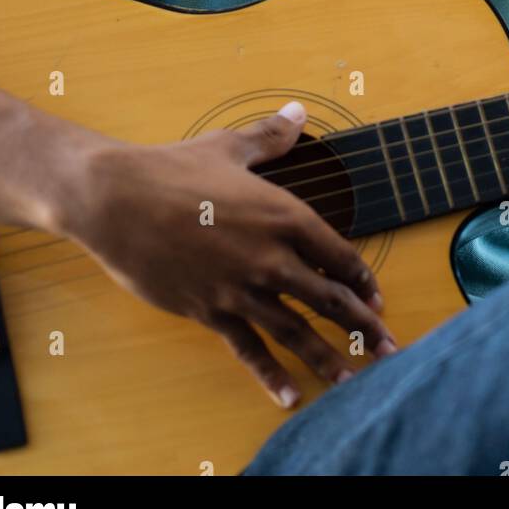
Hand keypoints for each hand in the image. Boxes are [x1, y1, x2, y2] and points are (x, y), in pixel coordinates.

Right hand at [59, 101, 395, 407]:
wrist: (117, 200)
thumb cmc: (172, 169)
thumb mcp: (229, 148)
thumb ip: (270, 138)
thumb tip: (298, 112)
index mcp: (282, 214)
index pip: (337, 254)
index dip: (361, 278)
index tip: (377, 296)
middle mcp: (269, 256)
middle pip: (329, 298)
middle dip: (363, 325)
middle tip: (390, 349)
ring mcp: (240, 287)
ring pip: (296, 330)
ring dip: (328, 357)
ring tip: (354, 381)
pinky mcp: (210, 310)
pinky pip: (249, 350)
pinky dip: (271, 376)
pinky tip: (290, 397)